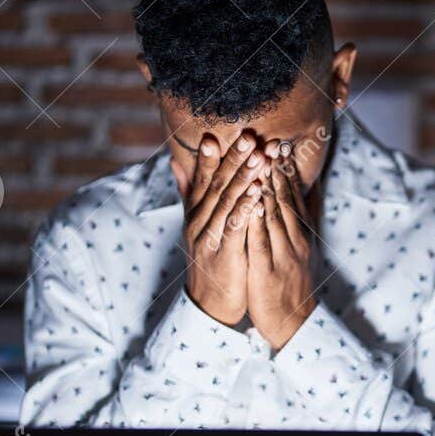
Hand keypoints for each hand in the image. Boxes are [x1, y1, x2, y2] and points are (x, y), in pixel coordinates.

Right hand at [183, 131, 265, 325]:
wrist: (210, 302)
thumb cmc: (210, 258)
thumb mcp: (197, 224)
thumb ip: (189, 193)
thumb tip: (176, 163)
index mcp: (195, 212)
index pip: (202, 178)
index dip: (210, 157)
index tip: (215, 133)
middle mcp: (199, 221)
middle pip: (216, 185)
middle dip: (233, 159)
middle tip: (248, 136)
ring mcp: (209, 237)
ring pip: (226, 202)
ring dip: (243, 178)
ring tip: (259, 156)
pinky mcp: (224, 254)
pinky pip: (235, 227)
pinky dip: (246, 208)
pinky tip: (259, 192)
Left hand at [246, 161, 315, 348]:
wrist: (295, 323)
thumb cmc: (292, 283)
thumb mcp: (301, 247)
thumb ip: (303, 217)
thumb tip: (311, 188)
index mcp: (301, 233)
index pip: (295, 195)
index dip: (287, 169)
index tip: (279, 143)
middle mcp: (296, 239)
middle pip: (287, 199)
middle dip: (278, 169)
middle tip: (271, 141)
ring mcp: (284, 254)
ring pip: (275, 215)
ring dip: (268, 187)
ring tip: (260, 161)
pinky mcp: (269, 270)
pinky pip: (261, 241)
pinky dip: (256, 220)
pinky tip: (250, 202)